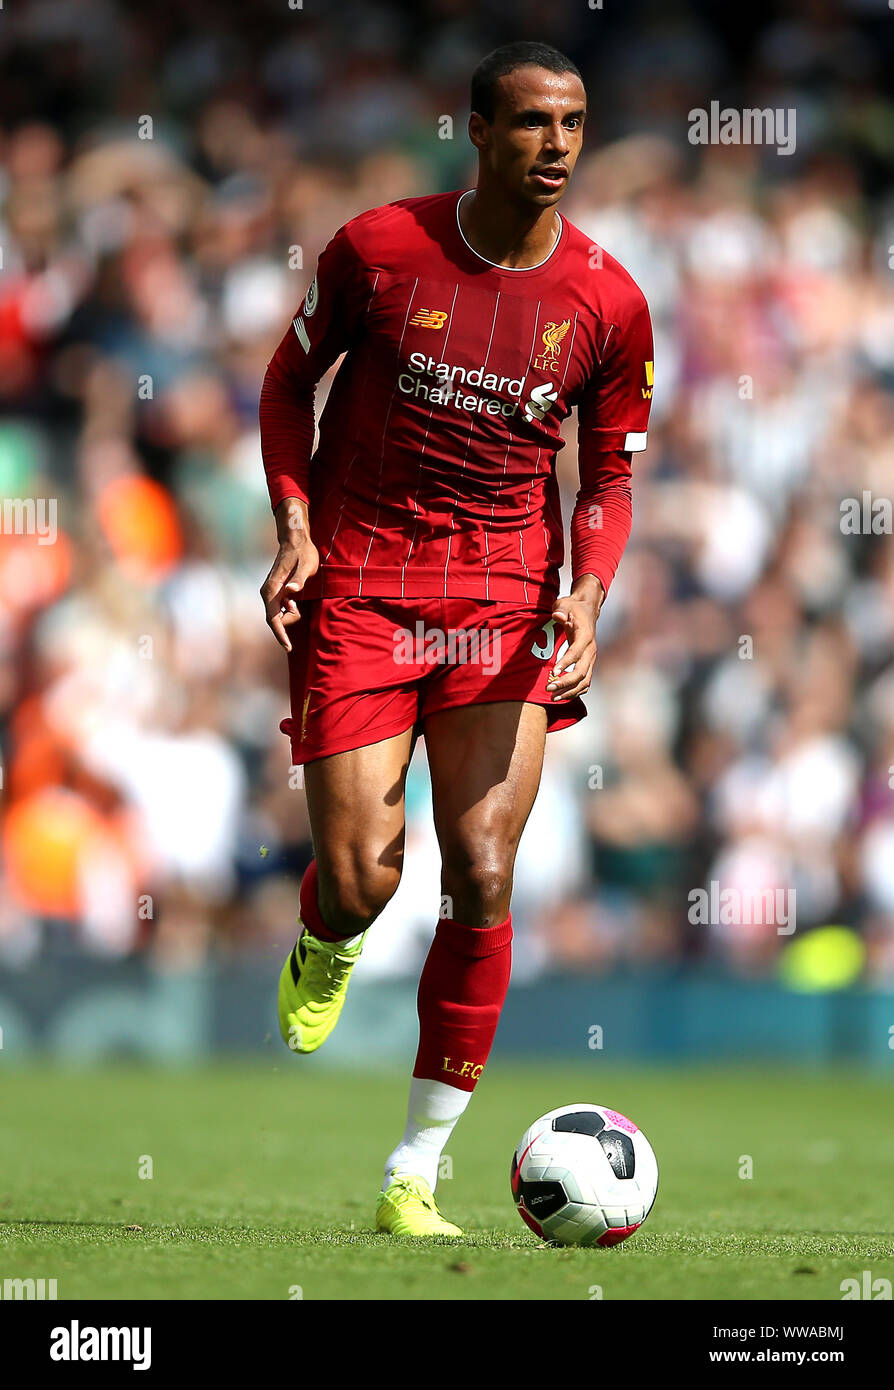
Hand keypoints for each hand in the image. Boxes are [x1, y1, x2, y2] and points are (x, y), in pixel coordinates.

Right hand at [260, 499, 318, 650]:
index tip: (288, 648)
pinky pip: (279, 610)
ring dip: (289, 615)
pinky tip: (294, 602)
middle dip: (288, 621)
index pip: (273, 618)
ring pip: (277, 616)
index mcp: (272, 590)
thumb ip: (299, 579)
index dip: (280, 634)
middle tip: (298, 607)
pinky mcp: (274, 593)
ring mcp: (269, 594)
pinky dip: (288, 611)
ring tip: (297, 602)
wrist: (294, 541)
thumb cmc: (303, 553)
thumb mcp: (307, 566)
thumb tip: (291, 591)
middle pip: (275, 620)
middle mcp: (267, 593)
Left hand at [546, 575, 603, 700]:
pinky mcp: (588, 664)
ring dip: (569, 691)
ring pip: (584, 681)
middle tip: (548, 688)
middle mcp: (591, 650)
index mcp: (585, 636)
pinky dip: (575, 691)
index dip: (565, 663)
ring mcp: (591, 659)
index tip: (552, 673)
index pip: (576, 653)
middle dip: (565, 683)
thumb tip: (557, 616)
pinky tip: (562, 696)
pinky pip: (585, 682)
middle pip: (581, 672)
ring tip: (553, 698)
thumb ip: (560, 610)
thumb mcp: (565, 604)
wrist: (587, 610)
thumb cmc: (573, 608)